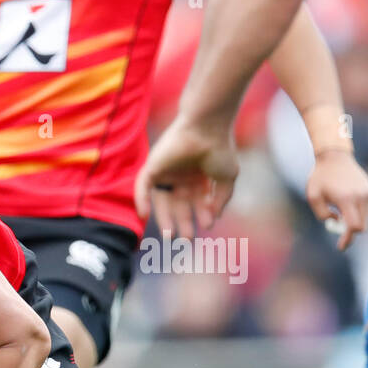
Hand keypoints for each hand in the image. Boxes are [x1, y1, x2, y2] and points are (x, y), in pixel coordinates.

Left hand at [134, 118, 239, 238]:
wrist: (207, 127)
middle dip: (183, 222)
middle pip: (179, 204)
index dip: (201, 214)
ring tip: (169, 236)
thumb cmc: (220, 148)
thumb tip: (215, 217)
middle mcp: (181, 176)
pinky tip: (144, 216)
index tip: (207, 226)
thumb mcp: (227, 177)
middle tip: (186, 240)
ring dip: (164, 218)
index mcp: (199, 177)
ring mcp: (166, 172)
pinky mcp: (153, 166)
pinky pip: (142, 187)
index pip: (196, 201)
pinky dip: (141, 201)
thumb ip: (221, 198)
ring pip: (161, 200)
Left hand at [305, 148, 367, 250]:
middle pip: (361, 225)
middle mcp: (362, 196)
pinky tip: (344, 201)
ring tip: (336, 207)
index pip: (354, 226)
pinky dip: (356, 211)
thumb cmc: (320, 177)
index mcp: (347, 199)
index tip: (341, 246)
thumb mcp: (313, 197)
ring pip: (364, 217)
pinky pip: (365, 209)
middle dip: (348, 230)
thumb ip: (322, 214)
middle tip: (334, 225)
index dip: (348, 238)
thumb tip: (335, 221)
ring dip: (352, 219)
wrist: (335, 158)